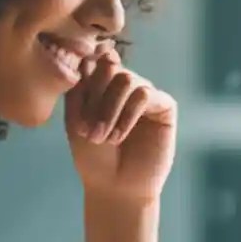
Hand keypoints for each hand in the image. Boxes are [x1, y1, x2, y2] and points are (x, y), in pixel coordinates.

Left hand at [65, 48, 176, 203]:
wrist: (115, 187)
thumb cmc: (93, 157)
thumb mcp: (76, 118)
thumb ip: (82, 86)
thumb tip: (95, 54)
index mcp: (103, 84)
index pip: (94, 61)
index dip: (84, 79)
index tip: (76, 110)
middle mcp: (126, 86)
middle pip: (109, 68)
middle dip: (96, 99)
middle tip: (88, 131)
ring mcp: (146, 95)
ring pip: (127, 79)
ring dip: (110, 109)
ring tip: (103, 137)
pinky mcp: (164, 108)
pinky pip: (145, 95)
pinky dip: (128, 114)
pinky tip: (119, 136)